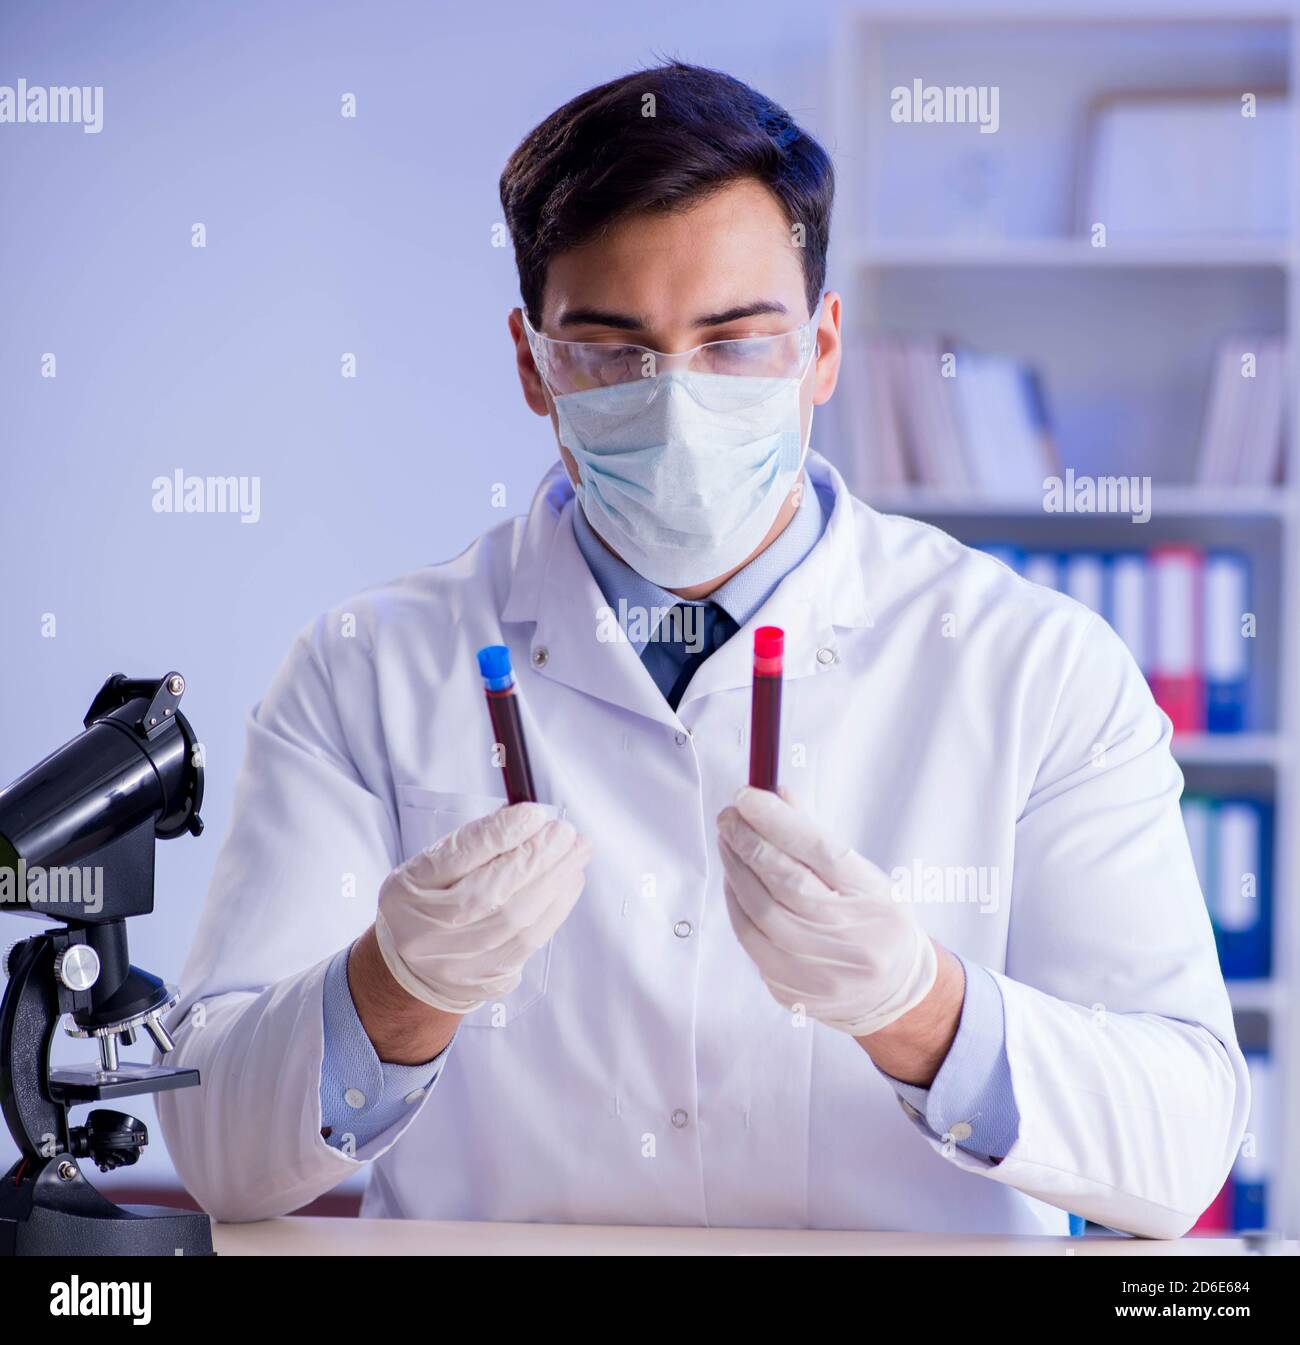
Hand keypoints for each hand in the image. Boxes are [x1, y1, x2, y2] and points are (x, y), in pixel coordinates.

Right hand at [374, 802, 591, 1014]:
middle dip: (536, 857)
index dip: (499, 834)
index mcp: (408, 889)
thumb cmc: (430, 902)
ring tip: (576, 852)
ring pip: (516, 920)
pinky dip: (556, 906)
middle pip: (490, 892)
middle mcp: (427, 930)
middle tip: (565, 832)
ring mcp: (457, 962)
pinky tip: (570, 881)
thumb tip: (528, 818)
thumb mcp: (434, 864)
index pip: (457, 858)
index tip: (534, 814)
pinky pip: (531, 941)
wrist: (415, 967)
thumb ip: (476, 841)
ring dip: (555, 880)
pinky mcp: (487, 979)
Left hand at [717, 787, 937, 1036]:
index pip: (820, 852)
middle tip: (729, 816)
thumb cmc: (874, 922)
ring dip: (736, 871)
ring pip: (761, 913)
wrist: (893, 991)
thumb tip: (774, 796)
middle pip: (787, 883)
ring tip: (728, 843)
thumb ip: (816, 837)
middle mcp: (852, 940)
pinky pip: (751, 941)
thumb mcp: (863, 876)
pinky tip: (734, 882)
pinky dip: (737, 905)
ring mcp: (821, 971)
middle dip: (749, 843)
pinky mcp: (792, 991)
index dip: (778, 821)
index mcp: (876, 901)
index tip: (747, 796)